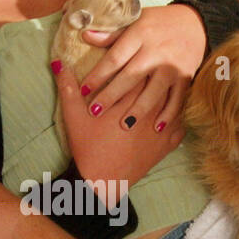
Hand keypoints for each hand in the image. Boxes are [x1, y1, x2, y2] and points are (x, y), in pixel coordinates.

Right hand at [55, 67, 183, 195]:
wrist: (102, 182)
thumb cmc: (87, 147)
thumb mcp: (73, 116)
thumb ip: (68, 87)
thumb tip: (58, 62)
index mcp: (128, 100)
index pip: (139, 71)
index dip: (140, 61)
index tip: (139, 56)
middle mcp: (149, 111)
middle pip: (159, 83)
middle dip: (156, 73)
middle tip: (155, 64)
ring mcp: (160, 129)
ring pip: (173, 101)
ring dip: (170, 92)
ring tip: (167, 83)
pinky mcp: (166, 145)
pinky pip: (180, 125)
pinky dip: (178, 116)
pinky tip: (175, 110)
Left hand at [76, 4, 207, 131]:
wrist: (194, 23)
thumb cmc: (158, 23)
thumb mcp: (135, 21)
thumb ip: (112, 33)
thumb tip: (84, 36)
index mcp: (140, 34)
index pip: (115, 58)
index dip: (98, 75)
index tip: (83, 90)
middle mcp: (157, 51)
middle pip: (130, 77)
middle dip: (111, 95)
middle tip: (94, 111)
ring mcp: (173, 66)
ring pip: (153, 92)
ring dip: (138, 110)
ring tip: (124, 125)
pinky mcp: (186, 77)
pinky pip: (177, 99)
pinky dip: (168, 115)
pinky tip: (157, 128)